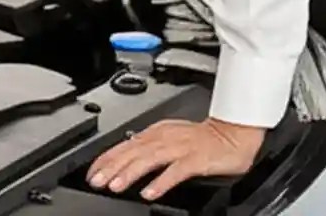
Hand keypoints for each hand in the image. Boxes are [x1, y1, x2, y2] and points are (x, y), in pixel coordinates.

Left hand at [86, 117, 264, 200]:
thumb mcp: (168, 138)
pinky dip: (161, 182)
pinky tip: (149, 192)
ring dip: (130, 173)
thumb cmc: (201, 139)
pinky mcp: (196, 160)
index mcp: (155, 133)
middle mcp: (164, 139)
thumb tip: (125, 158)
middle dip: (111, 168)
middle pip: (132, 153)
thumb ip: (147, 147)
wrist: (233, 133)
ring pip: (149, 161)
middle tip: (96, 181)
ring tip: (115, 186)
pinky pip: (175, 172)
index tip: (91, 172)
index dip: (105, 159)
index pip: (123, 146)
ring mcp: (180, 148)